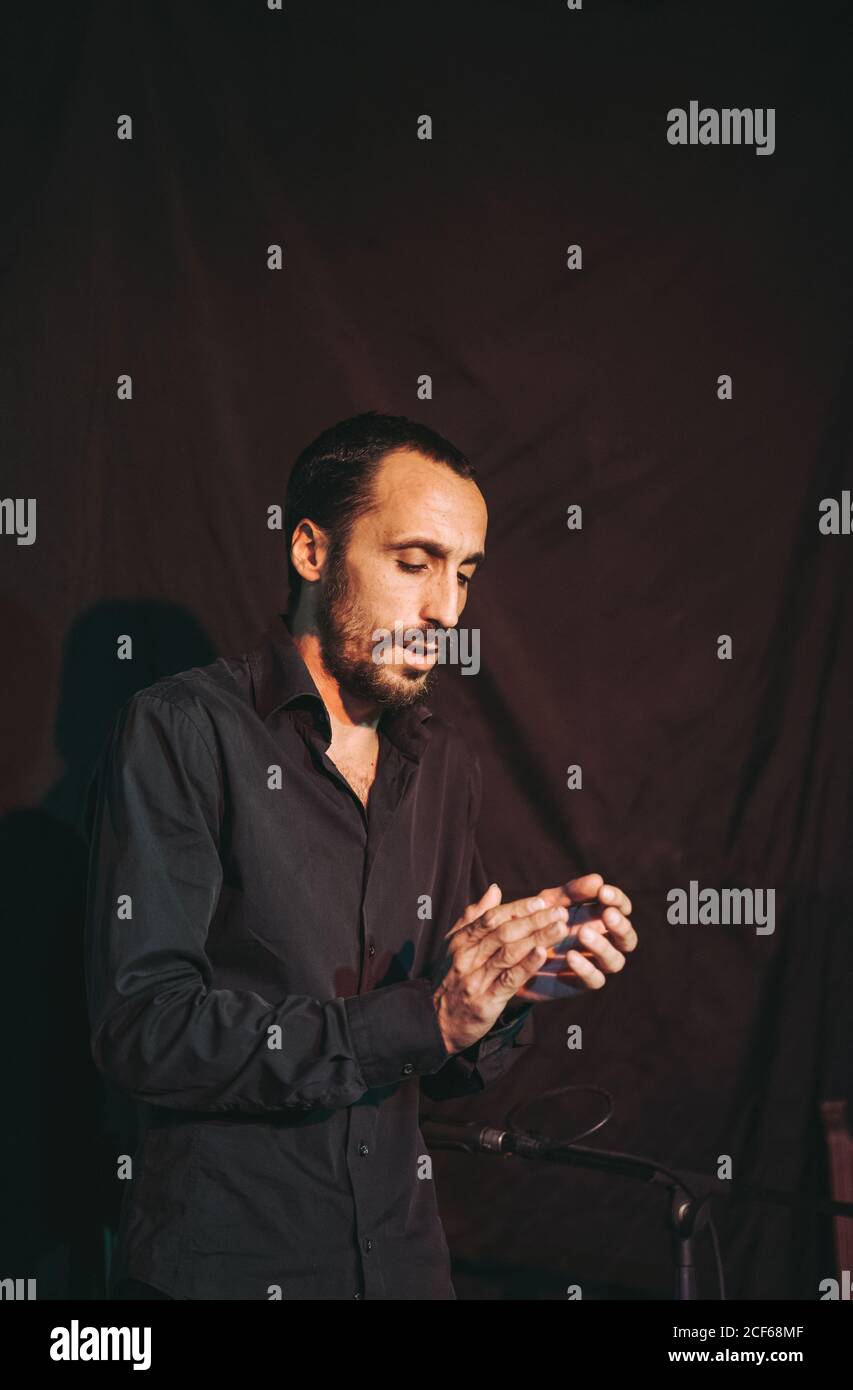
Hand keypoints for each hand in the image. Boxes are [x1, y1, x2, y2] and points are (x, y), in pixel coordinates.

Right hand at [432, 883, 570, 1052]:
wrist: (433, 1021)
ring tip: (561, 928)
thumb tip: (495, 889)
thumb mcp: (454, 945)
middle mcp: (467, 957)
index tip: (542, 901)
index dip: (518, 908)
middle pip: (504, 932)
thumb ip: (475, 917)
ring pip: (509, 953)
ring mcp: (476, 979)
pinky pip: (509, 980)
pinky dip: (527, 965)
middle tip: (560, 911)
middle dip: (535, 920)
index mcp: (461, 941)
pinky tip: (544, 954)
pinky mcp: (485, 1001)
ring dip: (538, 938)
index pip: (492, 918)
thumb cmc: (449, 978)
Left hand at [512, 872, 636, 1002]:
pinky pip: (594, 979)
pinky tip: (570, 956)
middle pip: (628, 937)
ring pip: (616, 960)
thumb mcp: (551, 903)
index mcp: (600, 919)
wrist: (514, 955)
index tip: (602, 892)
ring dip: (603, 946)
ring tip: (583, 934)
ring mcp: (594, 964)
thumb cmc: (538, 922)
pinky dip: (585, 968)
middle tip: (607, 914)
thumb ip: (572, 892)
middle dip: (620, 925)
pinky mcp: (581, 983)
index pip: (621, 908)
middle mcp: (604, 942)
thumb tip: (598, 879)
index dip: (617, 900)